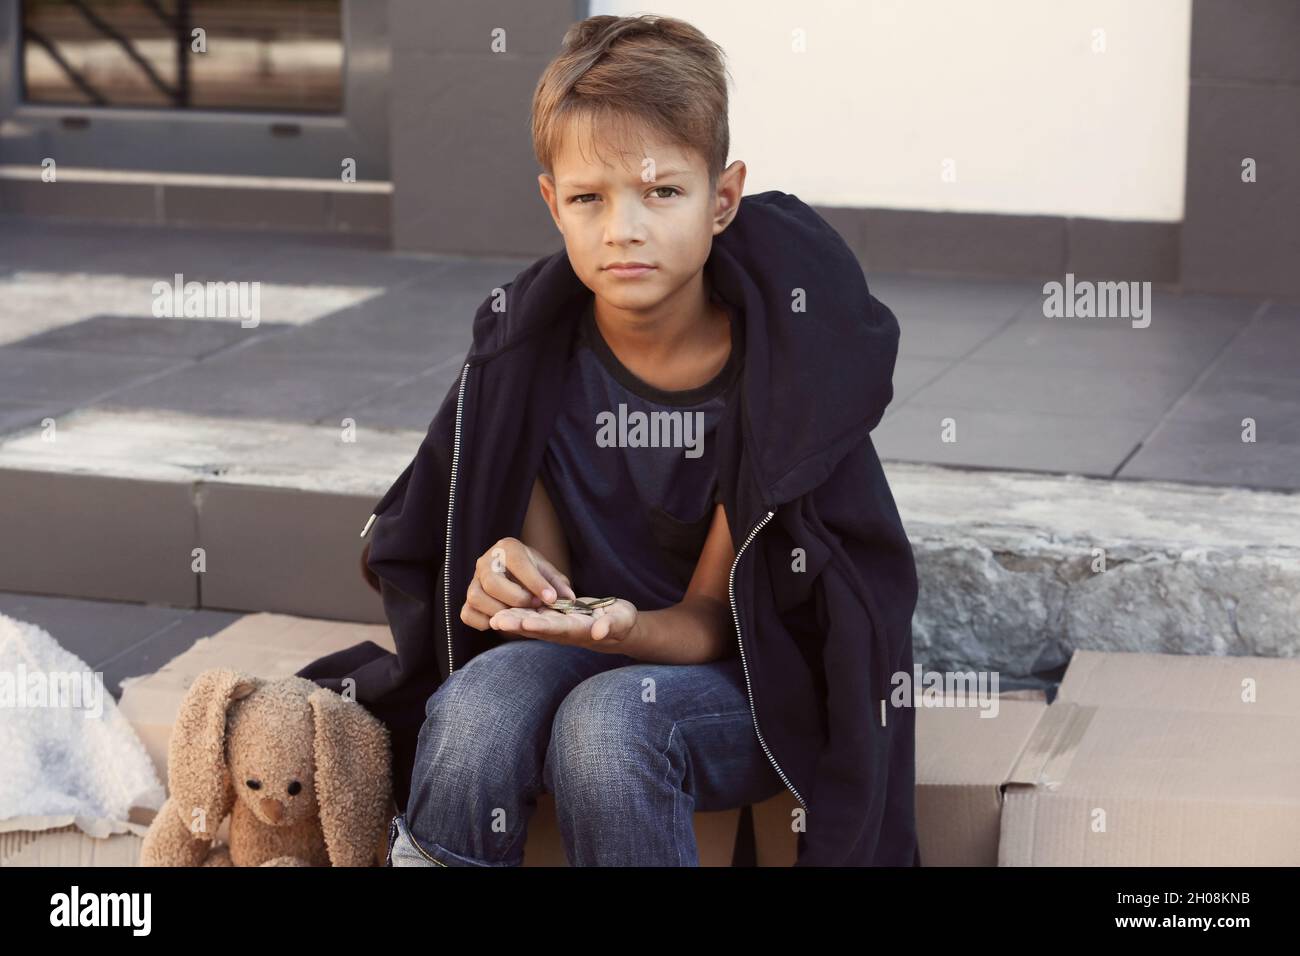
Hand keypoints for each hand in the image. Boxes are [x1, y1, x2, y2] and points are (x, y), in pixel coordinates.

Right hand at [460, 537, 575, 630]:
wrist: (514, 574)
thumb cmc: (532, 572)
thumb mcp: (548, 573)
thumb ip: (557, 584)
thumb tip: (568, 598)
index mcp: (507, 548)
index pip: (518, 564)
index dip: (535, 583)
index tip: (551, 598)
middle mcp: (485, 562)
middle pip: (492, 583)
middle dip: (516, 598)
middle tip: (534, 605)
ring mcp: (473, 581)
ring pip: (476, 598)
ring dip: (499, 611)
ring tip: (518, 614)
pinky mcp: (467, 600)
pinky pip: (467, 614)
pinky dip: (483, 622)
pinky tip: (502, 620)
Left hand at [488, 598, 638, 652]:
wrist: (616, 625)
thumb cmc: (621, 622)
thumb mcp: (621, 622)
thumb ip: (610, 625)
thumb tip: (599, 631)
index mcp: (580, 631)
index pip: (559, 629)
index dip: (542, 626)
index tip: (526, 623)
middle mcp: (564, 631)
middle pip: (538, 628)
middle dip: (519, 625)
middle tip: (498, 621)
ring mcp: (557, 625)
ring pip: (532, 622)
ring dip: (514, 619)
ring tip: (493, 617)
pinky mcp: (554, 618)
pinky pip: (534, 616)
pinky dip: (519, 612)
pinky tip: (502, 608)